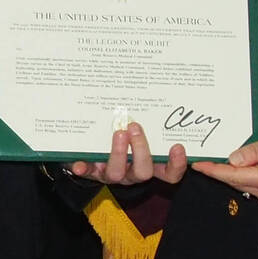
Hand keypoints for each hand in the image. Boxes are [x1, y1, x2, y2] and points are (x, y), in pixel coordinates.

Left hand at [69, 123, 188, 185]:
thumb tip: (159, 85)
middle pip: (144, 172)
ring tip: (118, 133)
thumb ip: (149, 115)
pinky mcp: (91, 172)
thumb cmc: (124, 133)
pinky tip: (79, 164)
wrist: (93, 149)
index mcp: (149, 163)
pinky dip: (84, 168)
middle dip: (141, 150)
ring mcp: (112, 173)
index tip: (178, 146)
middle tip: (135, 126)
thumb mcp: (139, 128)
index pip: (170, 173)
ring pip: (117, 173)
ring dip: (118, 153)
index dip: (176, 165)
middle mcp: (132, 171)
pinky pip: (87, 172)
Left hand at [191, 129, 257, 205]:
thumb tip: (232, 159)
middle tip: (200, 158)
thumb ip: (256, 151)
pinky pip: (248, 185)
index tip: (198, 165)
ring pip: (240, 184)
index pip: (234, 176)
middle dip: (216, 171)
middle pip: (234, 182)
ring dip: (227, 173)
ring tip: (211, 160)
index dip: (214, 171)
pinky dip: (238, 176)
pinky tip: (232, 165)